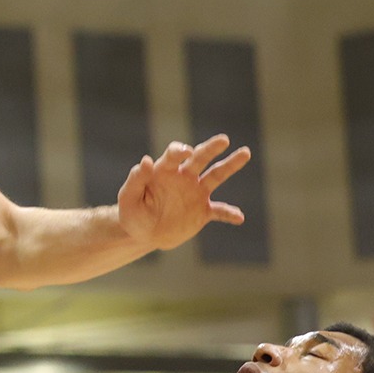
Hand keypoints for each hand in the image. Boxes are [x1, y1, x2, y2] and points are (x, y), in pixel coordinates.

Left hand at [116, 135, 250, 250]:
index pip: (173, 154)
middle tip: (223, 139)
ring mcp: (195, 193)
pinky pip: (219, 211)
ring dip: (230, 165)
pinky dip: (229, 213)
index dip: (179, 151)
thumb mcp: (128, 197)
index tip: (186, 152)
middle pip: (199, 158)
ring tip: (245, 152)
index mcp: (163, 170)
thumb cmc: (132, 211)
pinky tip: (239, 217)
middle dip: (210, 148)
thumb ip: (136, 179)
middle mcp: (182, 177)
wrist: (142, 233)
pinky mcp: (202, 212)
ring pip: (216, 176)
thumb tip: (146, 160)